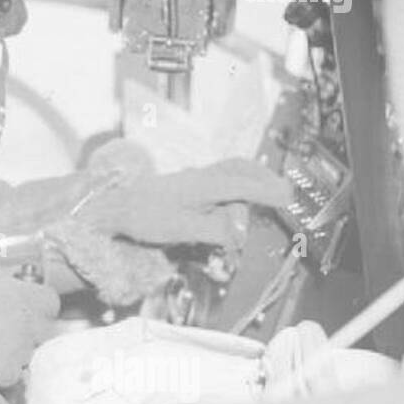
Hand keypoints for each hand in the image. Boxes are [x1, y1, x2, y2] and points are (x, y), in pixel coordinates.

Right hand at [0, 274, 60, 386]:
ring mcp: (21, 349)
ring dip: (13, 353)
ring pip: (27, 354)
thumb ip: (3, 292)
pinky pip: (11, 375)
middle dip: (30, 333)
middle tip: (7, 332)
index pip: (50, 302)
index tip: (29, 310)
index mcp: (22, 294)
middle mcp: (28, 322)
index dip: (39, 308)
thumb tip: (6, 296)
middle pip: (45, 331)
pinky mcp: (8, 372)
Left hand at [78, 157, 291, 248]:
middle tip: (284, 194)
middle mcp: (201, 176)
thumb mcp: (180, 229)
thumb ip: (213, 230)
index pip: (242, 185)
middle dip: (264, 180)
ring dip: (252, 178)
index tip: (287, 198)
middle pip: (240, 170)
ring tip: (270, 191)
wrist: (115, 205)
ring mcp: (193, 178)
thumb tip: (240, 233)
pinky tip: (239, 194)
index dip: (267, 192)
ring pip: (231, 170)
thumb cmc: (145, 217)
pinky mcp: (187, 183)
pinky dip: (238, 180)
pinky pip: (220, 175)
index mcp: (202, 185)